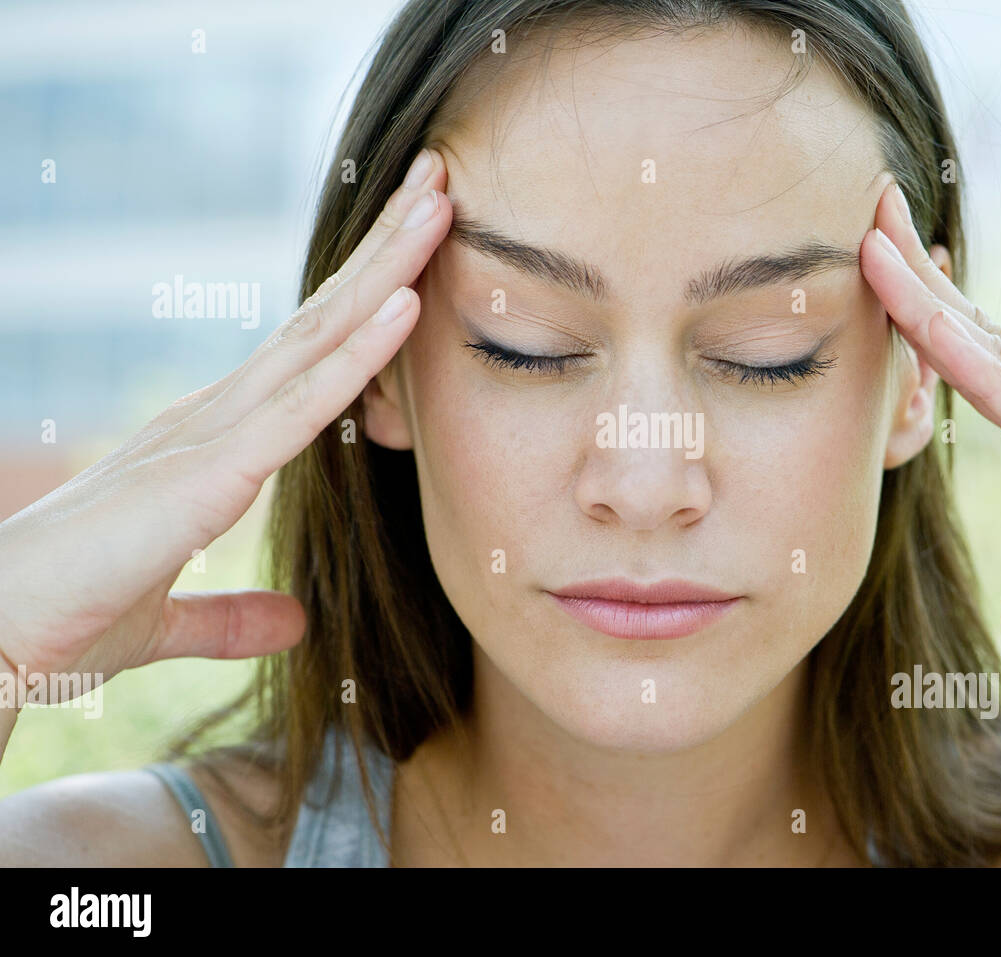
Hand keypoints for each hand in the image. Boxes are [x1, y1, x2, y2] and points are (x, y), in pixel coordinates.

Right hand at [0, 148, 450, 703]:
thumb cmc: (66, 617)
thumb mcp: (171, 618)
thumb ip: (231, 612)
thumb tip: (296, 621)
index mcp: (213, 440)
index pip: (307, 352)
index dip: (367, 296)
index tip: (419, 246)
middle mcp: (214, 417)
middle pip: (319, 319)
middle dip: (385, 250)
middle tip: (441, 180)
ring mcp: (208, 434)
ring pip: (317, 338)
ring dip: (386, 270)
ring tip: (440, 203)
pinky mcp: (205, 472)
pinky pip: (298, 404)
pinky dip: (356, 354)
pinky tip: (406, 306)